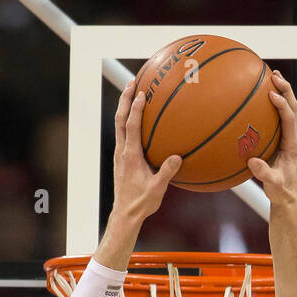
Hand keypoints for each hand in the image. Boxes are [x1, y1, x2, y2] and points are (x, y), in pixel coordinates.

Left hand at [111, 80, 181, 221]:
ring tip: (132, 92)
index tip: (141, 93)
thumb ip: (166, 172)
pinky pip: (123, 134)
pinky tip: (137, 118)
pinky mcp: (121, 159)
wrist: (125, 214)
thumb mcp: (157, 189)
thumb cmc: (141, 203)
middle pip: (120, 119)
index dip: (135, 109)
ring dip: (124, 107)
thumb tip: (177, 157)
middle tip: (132, 82)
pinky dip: (128, 121)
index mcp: (130, 156)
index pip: (131, 126)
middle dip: (125, 99)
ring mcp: (120, 155)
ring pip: (119, 125)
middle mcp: (122, 152)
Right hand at [247, 71, 296, 207]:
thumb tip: (252, 162)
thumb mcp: (273, 185)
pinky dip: (273, 104)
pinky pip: (279, 117)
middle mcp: (293, 136)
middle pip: (293, 106)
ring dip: (282, 91)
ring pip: (289, 108)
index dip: (282, 105)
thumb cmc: (281, 192)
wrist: (288, 197)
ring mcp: (289, 136)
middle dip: (285, 89)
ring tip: (271, 75)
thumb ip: (264, 174)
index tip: (271, 94)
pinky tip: (261, 96)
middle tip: (273, 75)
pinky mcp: (283, 139)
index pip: (290, 118)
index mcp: (293, 144)